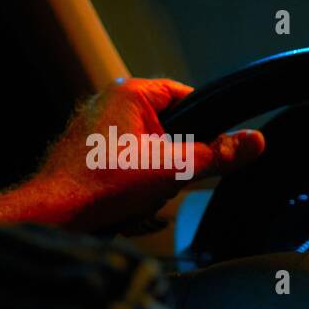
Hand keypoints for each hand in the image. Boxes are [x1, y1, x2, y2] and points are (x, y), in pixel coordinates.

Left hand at [30, 78, 262, 230]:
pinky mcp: (89, 152)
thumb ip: (217, 154)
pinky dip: (136, 181)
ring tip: (143, 190)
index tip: (213, 148)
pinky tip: (129, 197)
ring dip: (156, 172)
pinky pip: (130, 163)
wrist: (55, 214)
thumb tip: (253, 142)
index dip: (207, 124)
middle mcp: (110, 103)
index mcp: (130, 93)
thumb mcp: (173, 168)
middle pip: (171, 127)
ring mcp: (97, 128)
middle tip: (170, 176)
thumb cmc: (100, 184)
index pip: (188, 96)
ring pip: (151, 148)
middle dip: (177, 156)